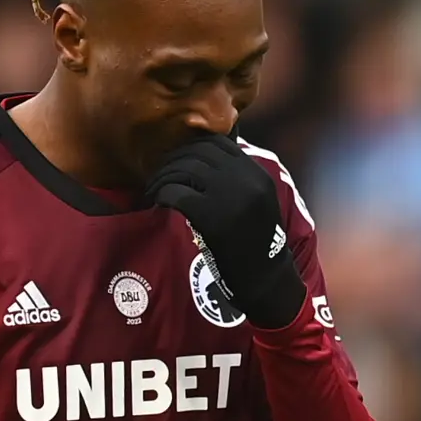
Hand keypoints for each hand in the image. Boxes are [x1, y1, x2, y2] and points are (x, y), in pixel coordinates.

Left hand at [146, 135, 306, 328]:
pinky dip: (161, 194)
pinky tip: (158, 202)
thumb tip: (203, 158)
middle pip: (196, 153)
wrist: (266, 278)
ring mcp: (228, 195)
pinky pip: (175, 192)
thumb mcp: (260, 202)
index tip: (179, 161)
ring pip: (182, 169)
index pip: (217, 142)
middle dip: (172, 161)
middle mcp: (245, 179)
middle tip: (159, 175)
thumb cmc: (257, 242)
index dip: (192, 148)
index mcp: (257, 173)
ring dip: (162, 177)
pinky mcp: (210, 214)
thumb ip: (240, 179)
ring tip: (154, 189)